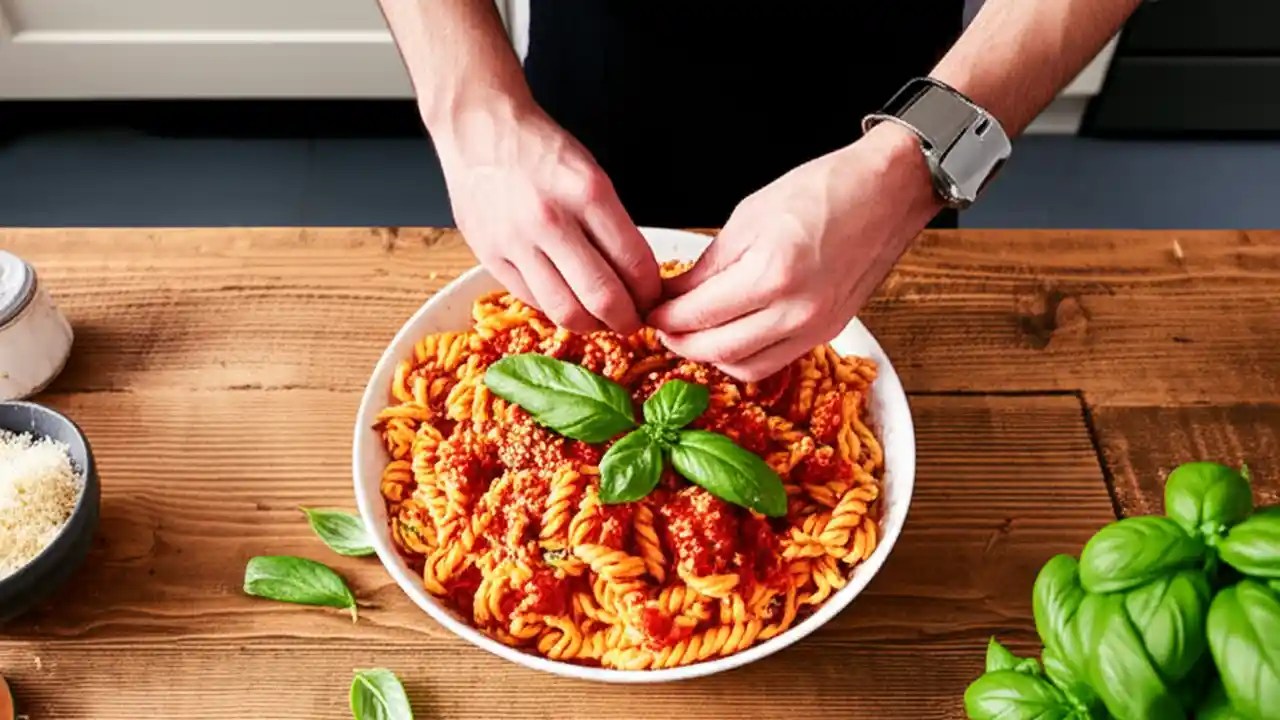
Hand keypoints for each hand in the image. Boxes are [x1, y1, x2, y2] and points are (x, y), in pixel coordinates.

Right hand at [434, 101, 660, 334]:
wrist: (480, 129)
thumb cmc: (541, 150)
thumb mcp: (592, 175)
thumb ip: (614, 226)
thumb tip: (637, 278)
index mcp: (587, 193)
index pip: (634, 264)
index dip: (650, 292)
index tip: (652, 298)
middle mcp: (551, 220)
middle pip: (602, 297)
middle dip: (627, 319)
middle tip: (632, 321)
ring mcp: (517, 242)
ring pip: (565, 310)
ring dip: (592, 325)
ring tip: (601, 320)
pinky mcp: (490, 256)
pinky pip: (533, 301)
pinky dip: (557, 309)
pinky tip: (567, 301)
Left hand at [647, 124, 942, 381]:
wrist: (886, 191)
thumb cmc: (822, 190)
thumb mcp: (749, 217)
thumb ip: (708, 265)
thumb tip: (672, 294)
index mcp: (773, 272)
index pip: (699, 314)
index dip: (665, 318)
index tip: (649, 310)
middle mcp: (798, 308)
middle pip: (718, 350)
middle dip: (681, 342)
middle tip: (662, 325)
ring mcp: (817, 326)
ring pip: (746, 367)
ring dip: (710, 356)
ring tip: (692, 333)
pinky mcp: (829, 332)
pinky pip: (775, 362)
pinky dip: (743, 358)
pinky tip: (728, 337)